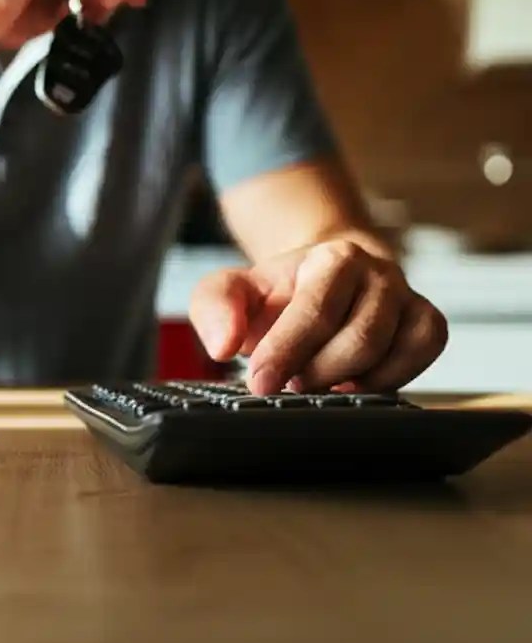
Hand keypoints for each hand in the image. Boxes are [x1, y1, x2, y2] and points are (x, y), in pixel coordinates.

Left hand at [189, 239, 448, 394]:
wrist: (322, 279)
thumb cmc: (277, 292)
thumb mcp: (233, 289)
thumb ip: (215, 307)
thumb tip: (223, 345)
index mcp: (333, 258)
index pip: (315, 311)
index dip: (287, 352)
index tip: (260, 383)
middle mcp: (379, 273)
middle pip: (360, 339)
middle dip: (318, 373)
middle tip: (288, 384)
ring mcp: (408, 297)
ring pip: (393, 353)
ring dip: (350, 381)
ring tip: (315, 383)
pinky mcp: (428, 323)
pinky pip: (422, 356)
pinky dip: (389, 379)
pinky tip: (353, 384)